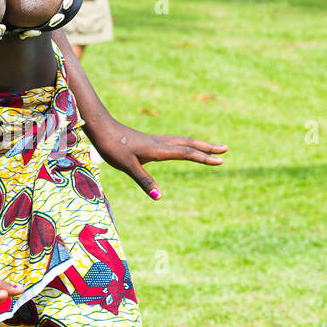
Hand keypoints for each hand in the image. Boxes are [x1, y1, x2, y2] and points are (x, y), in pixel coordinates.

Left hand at [93, 122, 227, 197]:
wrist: (101, 128)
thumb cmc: (113, 147)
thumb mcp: (127, 166)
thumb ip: (144, 180)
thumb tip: (159, 197)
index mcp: (158, 150)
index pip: (186, 154)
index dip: (204, 158)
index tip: (221, 160)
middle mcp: (160, 143)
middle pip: (189, 144)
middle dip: (208, 148)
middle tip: (225, 149)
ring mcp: (155, 140)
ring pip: (182, 141)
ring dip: (198, 145)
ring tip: (210, 148)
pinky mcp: (149, 141)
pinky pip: (174, 142)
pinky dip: (185, 144)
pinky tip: (183, 147)